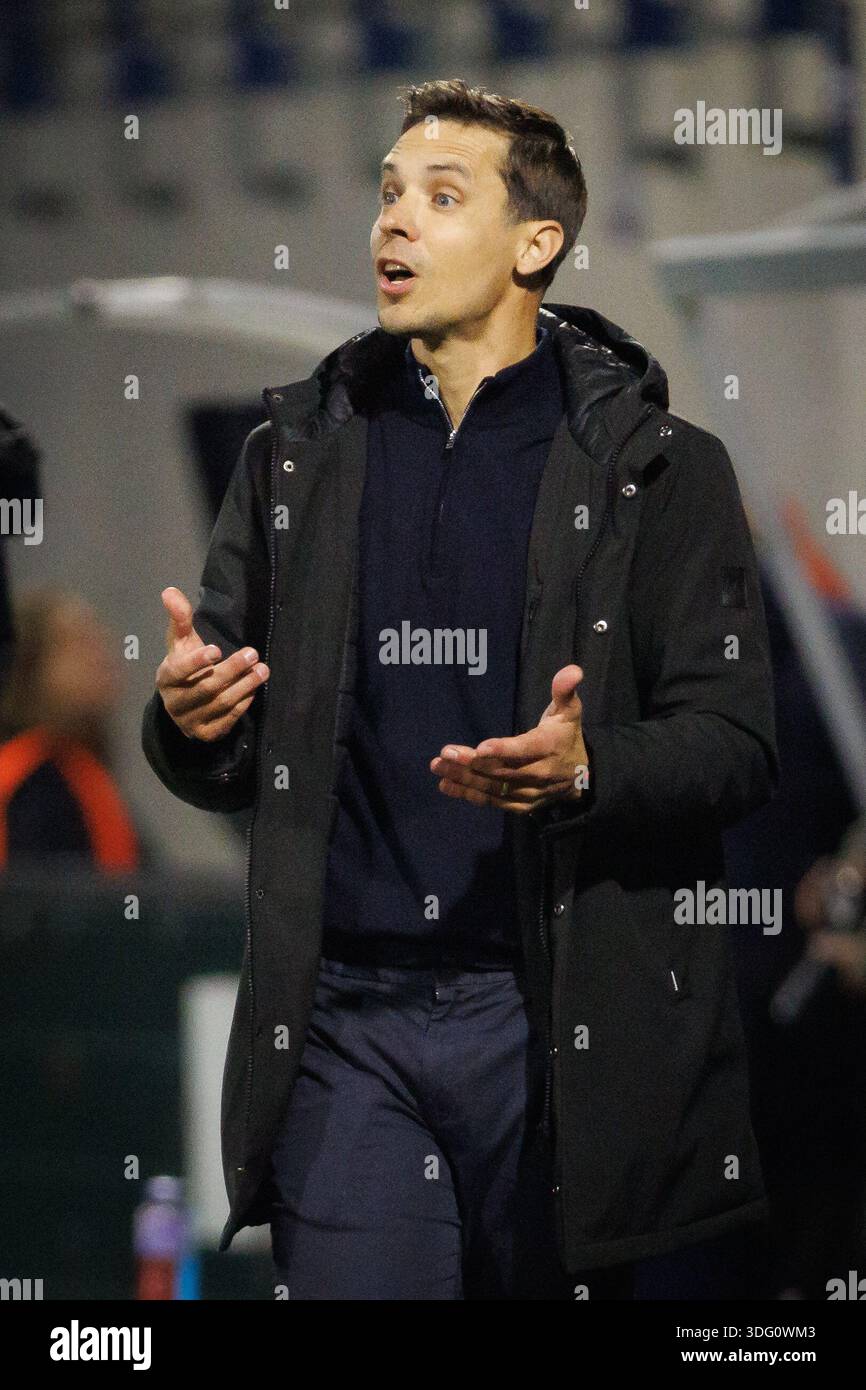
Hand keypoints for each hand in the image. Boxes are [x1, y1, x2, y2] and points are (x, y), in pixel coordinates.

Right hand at [154, 586, 268, 742]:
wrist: (184, 704)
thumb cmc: (184, 665)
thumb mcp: (180, 641)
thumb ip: (179, 617)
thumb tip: (169, 591)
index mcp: (166, 678)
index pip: (179, 670)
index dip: (197, 661)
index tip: (217, 649)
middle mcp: (175, 702)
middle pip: (207, 687)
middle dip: (232, 670)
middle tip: (253, 653)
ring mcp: (190, 721)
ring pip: (220, 703)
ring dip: (244, 686)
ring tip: (263, 670)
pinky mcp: (206, 733)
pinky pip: (227, 719)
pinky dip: (242, 704)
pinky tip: (253, 689)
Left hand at [429, 664, 589, 812]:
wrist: (579, 777)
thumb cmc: (565, 736)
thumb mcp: (569, 711)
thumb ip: (565, 690)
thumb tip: (572, 670)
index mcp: (549, 747)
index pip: (524, 750)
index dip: (503, 750)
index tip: (479, 748)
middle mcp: (539, 773)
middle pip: (501, 771)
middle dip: (471, 763)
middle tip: (444, 754)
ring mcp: (528, 792)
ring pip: (493, 788)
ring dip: (463, 779)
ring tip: (438, 767)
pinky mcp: (520, 806)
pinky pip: (493, 802)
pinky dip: (469, 795)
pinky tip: (446, 785)